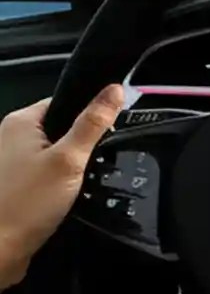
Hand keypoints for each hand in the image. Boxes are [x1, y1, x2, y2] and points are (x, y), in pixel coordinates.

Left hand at [0, 85, 124, 288]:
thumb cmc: (26, 203)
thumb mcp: (69, 160)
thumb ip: (94, 123)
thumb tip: (115, 89)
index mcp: (20, 122)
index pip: (65, 102)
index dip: (90, 114)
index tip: (109, 134)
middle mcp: (10, 138)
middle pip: (61, 130)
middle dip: (82, 147)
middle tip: (97, 163)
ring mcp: (11, 164)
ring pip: (55, 155)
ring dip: (72, 168)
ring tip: (83, 183)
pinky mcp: (14, 187)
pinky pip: (46, 176)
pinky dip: (60, 185)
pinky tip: (68, 198)